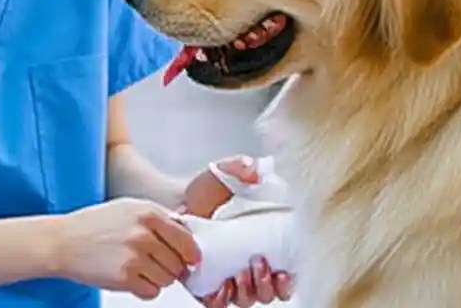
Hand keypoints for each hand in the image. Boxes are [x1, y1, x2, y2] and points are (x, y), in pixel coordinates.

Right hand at [52, 197, 202, 299]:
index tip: (190, 259)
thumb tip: (187, 235)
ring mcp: (135, 256)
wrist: (63, 241)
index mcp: (149, 213)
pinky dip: (145, 289)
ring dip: (158, 278)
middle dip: (171, 266)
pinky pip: (152, 292)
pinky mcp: (125, 278)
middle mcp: (144, 233)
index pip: (187, 238)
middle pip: (179, 262)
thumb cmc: (94, 225)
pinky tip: (131, 278)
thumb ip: (158, 219)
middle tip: (154, 263)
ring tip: (138, 268)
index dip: (190, 252)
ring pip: (168, 279)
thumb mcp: (129, 208)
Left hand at [181, 156, 294, 305]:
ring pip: (248, 299)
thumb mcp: (224, 173)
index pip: (287, 273)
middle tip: (259, 262)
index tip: (285, 269)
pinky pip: (218, 303)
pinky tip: (222, 285)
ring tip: (240, 272)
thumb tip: (255, 170)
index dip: (290, 279)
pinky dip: (222, 299)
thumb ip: (240, 166)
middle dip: (270, 285)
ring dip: (249, 290)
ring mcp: (227, 276)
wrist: (170, 200)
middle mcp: (249, 265)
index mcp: (263, 244)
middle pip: (270, 292)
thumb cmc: (202, 190)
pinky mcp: (205, 285)